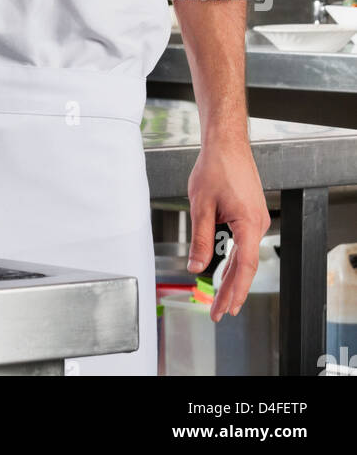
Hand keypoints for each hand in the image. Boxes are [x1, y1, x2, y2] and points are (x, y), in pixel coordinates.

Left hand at [185, 137, 270, 321]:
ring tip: (220, 297)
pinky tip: (226, 270)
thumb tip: (197, 266)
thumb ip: (201, 239)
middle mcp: (258, 223)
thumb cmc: (216, 166)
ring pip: (245, 255)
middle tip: (218, 312)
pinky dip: (236, 259)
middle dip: (231, 290)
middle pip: (245, 266)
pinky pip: (244, 242)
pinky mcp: (251, 212)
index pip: (244, 268)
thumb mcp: (201, 206)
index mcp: (249, 223)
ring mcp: (257, 218)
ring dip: (233, 276)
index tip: (224, 309)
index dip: (233, 291)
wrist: (226, 142)